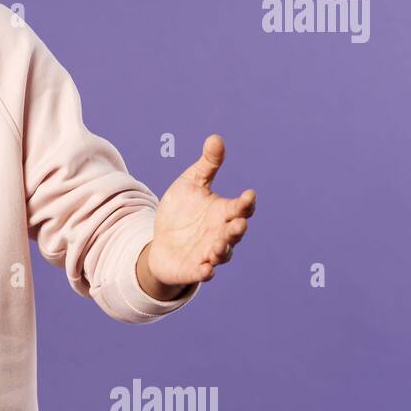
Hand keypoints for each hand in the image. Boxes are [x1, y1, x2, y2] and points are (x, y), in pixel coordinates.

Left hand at [147, 135, 255, 286]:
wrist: (162, 240)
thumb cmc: (182, 211)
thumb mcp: (191, 183)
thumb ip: (207, 165)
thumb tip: (216, 138)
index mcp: (224, 213)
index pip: (240, 208)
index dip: (246, 203)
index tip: (248, 195)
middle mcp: (221, 234)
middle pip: (235, 233)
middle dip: (237, 229)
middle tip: (238, 224)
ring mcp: (209, 253)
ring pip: (222, 254)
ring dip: (222, 251)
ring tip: (218, 247)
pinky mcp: (195, 269)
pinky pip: (203, 273)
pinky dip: (206, 272)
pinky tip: (206, 270)